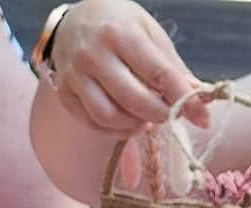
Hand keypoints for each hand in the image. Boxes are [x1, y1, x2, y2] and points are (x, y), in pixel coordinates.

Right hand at [51, 0, 208, 134]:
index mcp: (121, 34)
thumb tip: (197, 96)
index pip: (158, 73)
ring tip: (147, 121)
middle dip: (158, 114)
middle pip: (132, 99)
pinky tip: (126, 124)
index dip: (182, 98)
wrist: (73, 21)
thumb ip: (172, 66)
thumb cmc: (117, 25)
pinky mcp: (64, 93)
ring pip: (107, 115)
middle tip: (170, 116)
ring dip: (133, 126)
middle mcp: (93, 55)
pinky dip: (112, 130)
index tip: (200, 116)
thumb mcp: (149, 33)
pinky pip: (89, 121)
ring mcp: (75, 76)